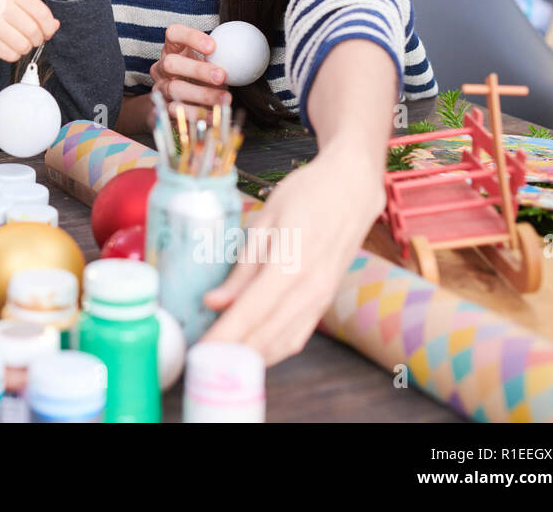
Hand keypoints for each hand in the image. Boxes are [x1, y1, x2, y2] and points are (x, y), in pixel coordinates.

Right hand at [0, 0, 58, 63]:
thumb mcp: (11, 0)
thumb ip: (34, 11)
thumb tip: (55, 26)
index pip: (42, 13)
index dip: (49, 27)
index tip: (47, 32)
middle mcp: (0, 4)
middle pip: (34, 31)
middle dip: (37, 40)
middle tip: (32, 40)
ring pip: (23, 45)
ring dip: (25, 48)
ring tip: (18, 43)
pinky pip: (11, 55)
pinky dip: (13, 55)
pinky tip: (7, 47)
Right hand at [147, 23, 229, 125]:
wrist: (179, 101)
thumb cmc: (199, 74)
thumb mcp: (207, 61)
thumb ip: (220, 55)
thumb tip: (250, 52)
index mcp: (171, 49)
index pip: (174, 34)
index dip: (190, 37)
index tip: (213, 46)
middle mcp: (161, 67)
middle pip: (171, 63)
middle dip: (197, 69)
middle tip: (222, 76)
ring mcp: (160, 88)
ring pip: (175, 89)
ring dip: (202, 94)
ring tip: (225, 98)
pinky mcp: (163, 108)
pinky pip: (177, 112)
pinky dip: (198, 114)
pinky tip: (215, 115)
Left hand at [198, 148, 385, 364]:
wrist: (353, 189)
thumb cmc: (306, 195)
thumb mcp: (265, 220)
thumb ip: (242, 268)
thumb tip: (213, 302)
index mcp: (291, 263)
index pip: (250, 312)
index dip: (223, 336)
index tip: (199, 352)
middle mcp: (311, 288)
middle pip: (266, 335)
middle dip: (232, 354)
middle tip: (201, 364)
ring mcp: (322, 299)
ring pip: (284, 343)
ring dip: (252, 357)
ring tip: (220, 362)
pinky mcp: (326, 301)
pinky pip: (298, 335)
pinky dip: (273, 349)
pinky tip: (251, 351)